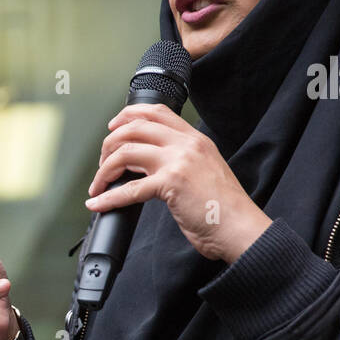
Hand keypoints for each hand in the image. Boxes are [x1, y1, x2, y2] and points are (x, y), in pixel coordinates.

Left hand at [85, 103, 272, 262]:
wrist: (240, 227)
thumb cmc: (223, 208)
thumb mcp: (205, 171)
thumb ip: (181, 161)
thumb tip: (148, 166)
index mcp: (195, 139)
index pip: (157, 112)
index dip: (128, 115)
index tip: (113, 128)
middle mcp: (186, 145)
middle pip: (134, 128)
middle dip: (109, 144)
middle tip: (102, 163)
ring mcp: (178, 162)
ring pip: (126, 153)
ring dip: (104, 171)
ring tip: (98, 185)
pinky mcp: (171, 184)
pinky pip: (129, 189)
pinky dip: (108, 198)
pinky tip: (98, 204)